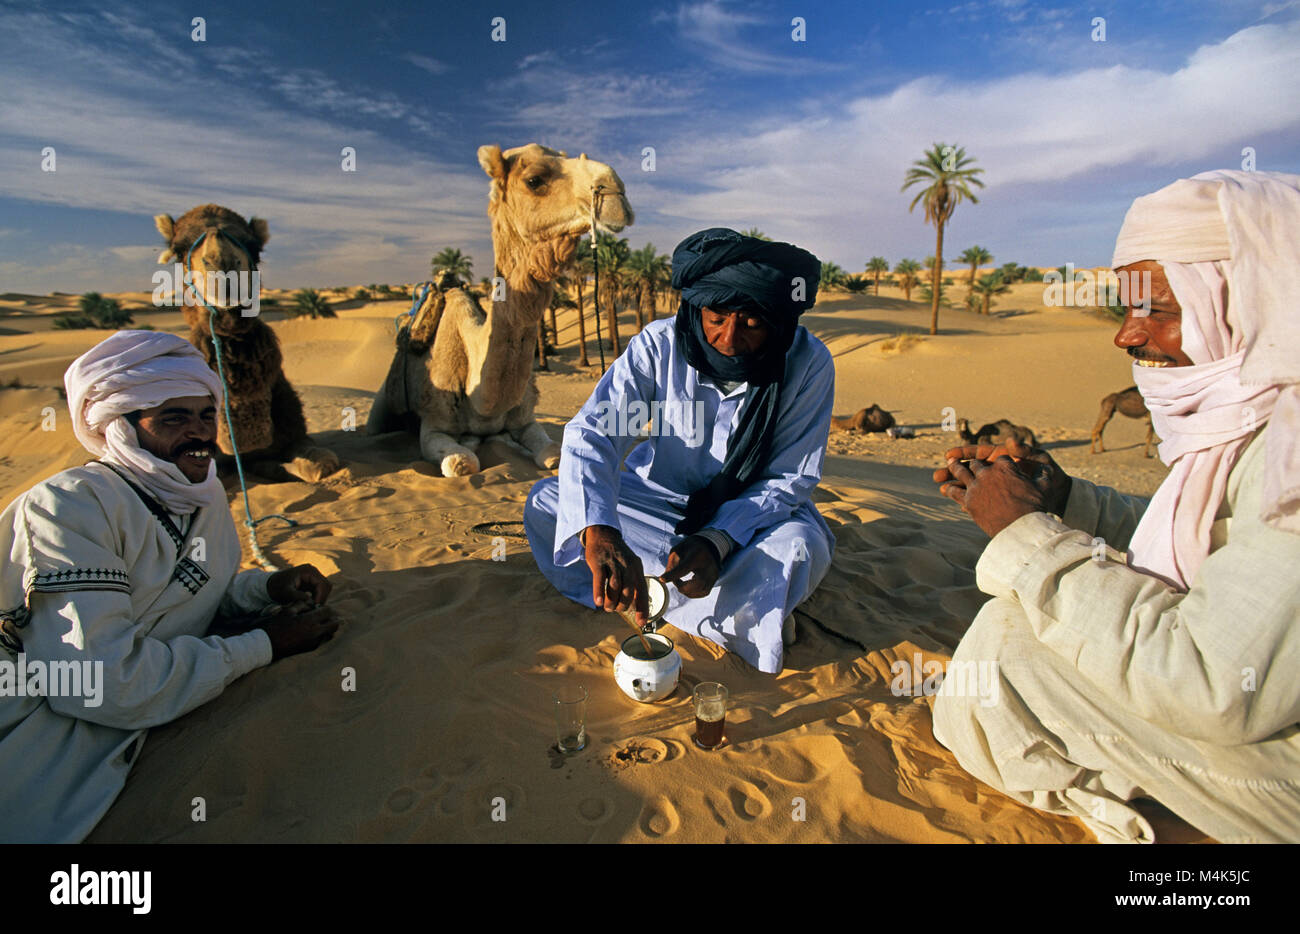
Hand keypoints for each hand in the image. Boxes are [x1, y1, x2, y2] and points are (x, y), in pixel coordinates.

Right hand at [260, 606, 339, 660]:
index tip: (320, 607)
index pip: (329, 611)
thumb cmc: (276, 626)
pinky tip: (311, 631)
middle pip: (335, 624)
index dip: (326, 607)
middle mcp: (315, 633)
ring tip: (318, 623)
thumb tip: (314, 604)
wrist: (267, 646)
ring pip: (330, 633)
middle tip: (325, 615)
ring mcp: (314, 642)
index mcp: (309, 621)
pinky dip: (321, 634)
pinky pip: (322, 640)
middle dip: (332, 617)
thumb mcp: (287, 611)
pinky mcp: (310, 649)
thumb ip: (303, 605)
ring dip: (328, 627)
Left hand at [267, 564, 331, 605]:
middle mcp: (312, 570)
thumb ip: (296, 595)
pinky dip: (318, 596)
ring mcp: (313, 575)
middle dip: (322, 597)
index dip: (320, 595)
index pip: (322, 584)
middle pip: (326, 585)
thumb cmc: (277, 587)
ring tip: (313, 606)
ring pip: (325, 587)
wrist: (271, 584)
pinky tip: (312, 603)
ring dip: (321, 597)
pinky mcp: (312, 580)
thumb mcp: (285, 592)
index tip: (315, 606)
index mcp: (307, 570)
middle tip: (315, 608)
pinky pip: (320, 589)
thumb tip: (308, 598)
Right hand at [582, 525, 648, 625]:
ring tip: (607, 608)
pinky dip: (599, 592)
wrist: (603, 534)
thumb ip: (632, 584)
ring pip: (615, 586)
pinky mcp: (598, 561)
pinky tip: (598, 602)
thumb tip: (635, 607)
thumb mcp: (629, 566)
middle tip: (616, 610)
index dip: (643, 608)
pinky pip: (600, 579)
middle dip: (623, 605)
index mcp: (637, 567)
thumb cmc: (617, 556)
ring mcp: (612, 562)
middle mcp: (627, 565)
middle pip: (628, 590)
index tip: (642, 622)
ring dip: (611, 601)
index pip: (642, 590)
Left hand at [659, 535, 720, 598]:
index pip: (685, 567)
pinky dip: (693, 592)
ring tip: (680, 582)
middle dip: (682, 587)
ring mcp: (713, 574)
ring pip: (701, 590)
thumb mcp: (678, 549)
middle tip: (675, 581)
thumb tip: (666, 578)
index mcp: (697, 555)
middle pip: (698, 583)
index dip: (673, 575)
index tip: (662, 579)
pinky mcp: (714, 580)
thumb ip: (671, 563)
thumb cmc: (690, 548)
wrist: (708, 545)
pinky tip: (688, 586)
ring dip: (687, 591)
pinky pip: (703, 592)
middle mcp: (708, 565)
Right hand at [933, 438, 1072, 537]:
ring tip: (941, 488)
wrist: (1058, 492)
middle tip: (937, 476)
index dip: (963, 453)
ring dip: (956, 485)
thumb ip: (1024, 451)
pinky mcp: (997, 497)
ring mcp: (995, 484)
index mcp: (1003, 457)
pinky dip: (968, 498)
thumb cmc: (1049, 473)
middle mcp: (996, 469)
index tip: (948, 455)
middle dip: (953, 471)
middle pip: (970, 468)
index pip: (979, 453)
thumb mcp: (1039, 460)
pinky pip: (979, 496)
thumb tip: (1011, 440)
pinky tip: (957, 501)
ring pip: (972, 483)